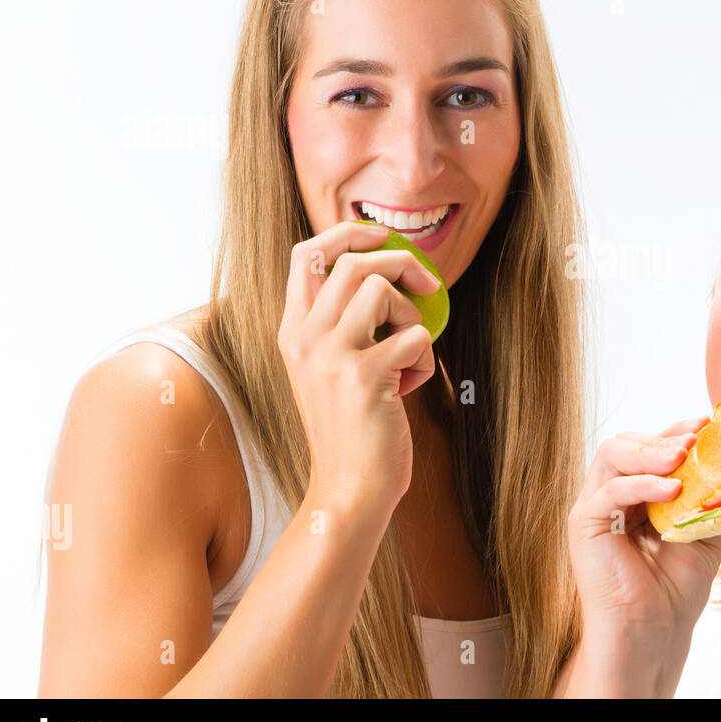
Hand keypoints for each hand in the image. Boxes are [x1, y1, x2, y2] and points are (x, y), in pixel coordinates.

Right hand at [277, 220, 441, 511]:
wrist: (349, 489)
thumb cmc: (352, 427)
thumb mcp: (330, 368)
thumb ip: (344, 324)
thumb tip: (387, 275)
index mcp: (293, 332)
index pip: (305, 254)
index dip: (347, 232)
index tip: (382, 234)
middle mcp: (305, 339)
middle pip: (353, 262)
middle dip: (401, 262)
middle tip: (427, 284)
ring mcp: (331, 357)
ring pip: (382, 290)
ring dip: (411, 315)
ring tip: (408, 352)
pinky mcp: (365, 377)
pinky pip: (415, 336)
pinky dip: (425, 358)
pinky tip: (411, 387)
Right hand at [566, 415, 720, 692]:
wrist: (654, 633)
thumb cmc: (675, 589)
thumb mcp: (701, 530)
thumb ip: (703, 496)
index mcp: (637, 494)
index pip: (649, 447)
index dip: (675, 430)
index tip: (705, 423)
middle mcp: (611, 495)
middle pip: (626, 442)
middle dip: (662, 436)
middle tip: (693, 441)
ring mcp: (594, 507)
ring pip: (611, 454)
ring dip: (649, 451)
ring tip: (680, 457)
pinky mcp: (584, 524)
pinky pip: (608, 490)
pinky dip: (640, 483)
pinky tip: (670, 489)